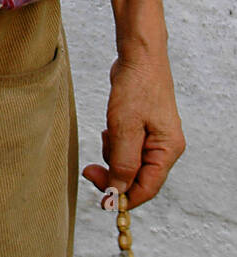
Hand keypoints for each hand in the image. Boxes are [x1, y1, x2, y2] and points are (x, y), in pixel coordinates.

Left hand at [82, 49, 185, 209]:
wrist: (138, 56)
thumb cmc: (136, 87)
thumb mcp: (125, 127)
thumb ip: (123, 162)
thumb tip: (118, 192)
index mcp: (167, 150)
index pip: (147, 188)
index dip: (124, 197)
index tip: (101, 200)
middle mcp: (164, 147)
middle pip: (138, 177)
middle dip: (114, 174)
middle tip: (89, 170)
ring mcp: (155, 138)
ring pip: (129, 162)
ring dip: (112, 154)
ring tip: (108, 131)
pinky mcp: (143, 128)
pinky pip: (126, 147)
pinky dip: (114, 142)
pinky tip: (110, 127)